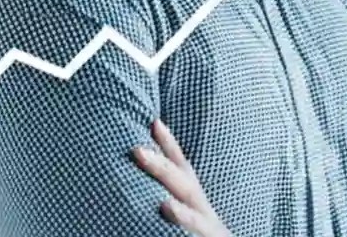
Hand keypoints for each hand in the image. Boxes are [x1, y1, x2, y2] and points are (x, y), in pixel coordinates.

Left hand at [132, 119, 231, 236]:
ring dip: (182, 214)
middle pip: (185, 187)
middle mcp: (204, 213)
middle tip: (137, 150)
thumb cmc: (200, 233)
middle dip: (163, 167)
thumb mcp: (190, 213)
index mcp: (195, 201)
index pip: (182, 169)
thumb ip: (172, 192)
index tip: (155, 122)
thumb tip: (148, 181)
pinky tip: (174, 225)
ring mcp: (209, 231)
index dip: (169, 146)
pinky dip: (188, 234)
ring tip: (164, 204)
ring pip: (196, 221)